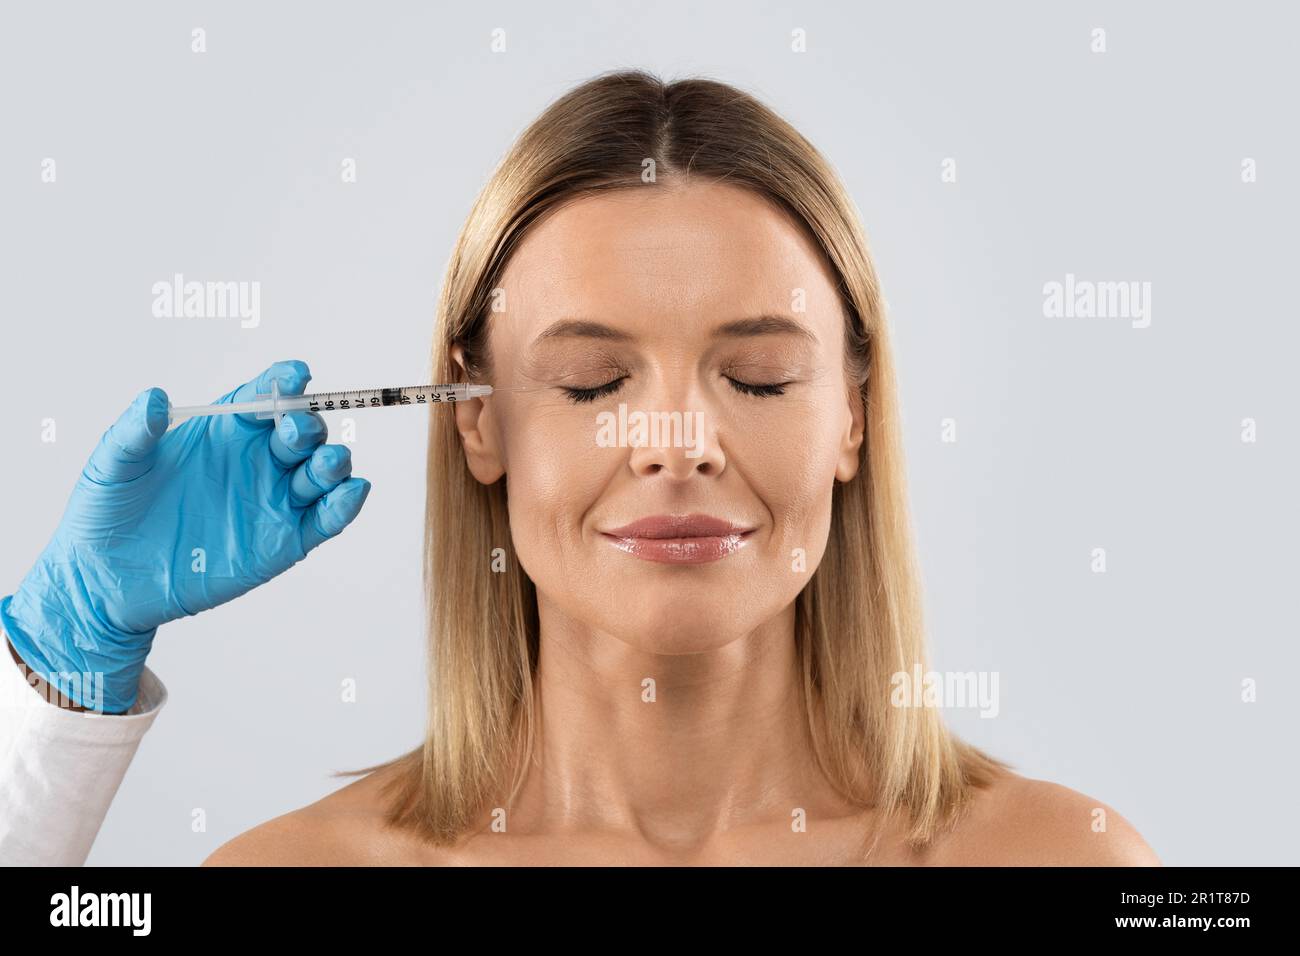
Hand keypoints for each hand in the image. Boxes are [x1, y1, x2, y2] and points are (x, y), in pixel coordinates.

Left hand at [0, 359, 370, 711]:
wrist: (105, 581)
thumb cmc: (105, 514)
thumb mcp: (111, 464)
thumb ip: (134, 431)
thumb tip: (155, 399)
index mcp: (223, 431)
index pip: (266, 394)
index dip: (286, 380)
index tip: (295, 375)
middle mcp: (257, 460)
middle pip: (304, 430)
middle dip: (308, 425)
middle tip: (292, 433)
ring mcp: (274, 499)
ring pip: (324, 471)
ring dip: (334, 462)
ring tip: (326, 464)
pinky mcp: (285, 540)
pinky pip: (327, 518)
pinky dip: (346, 504)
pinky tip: (351, 492)